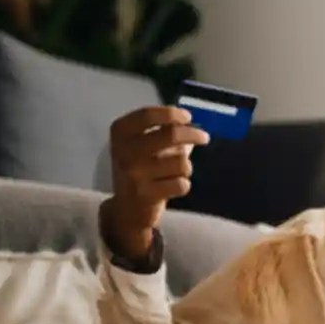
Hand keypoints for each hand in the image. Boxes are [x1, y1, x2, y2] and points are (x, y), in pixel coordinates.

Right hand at [100, 106, 209, 261]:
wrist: (126, 210)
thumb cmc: (140, 170)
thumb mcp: (144, 146)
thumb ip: (164, 132)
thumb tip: (190, 123)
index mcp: (120, 133)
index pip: (147, 115)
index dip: (171, 114)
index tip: (188, 117)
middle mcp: (124, 151)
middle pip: (170, 135)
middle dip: (193, 134)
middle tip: (204, 137)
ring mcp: (134, 174)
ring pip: (181, 162)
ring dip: (186, 167)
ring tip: (176, 173)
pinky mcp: (146, 194)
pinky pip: (181, 183)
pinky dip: (183, 185)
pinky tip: (171, 187)